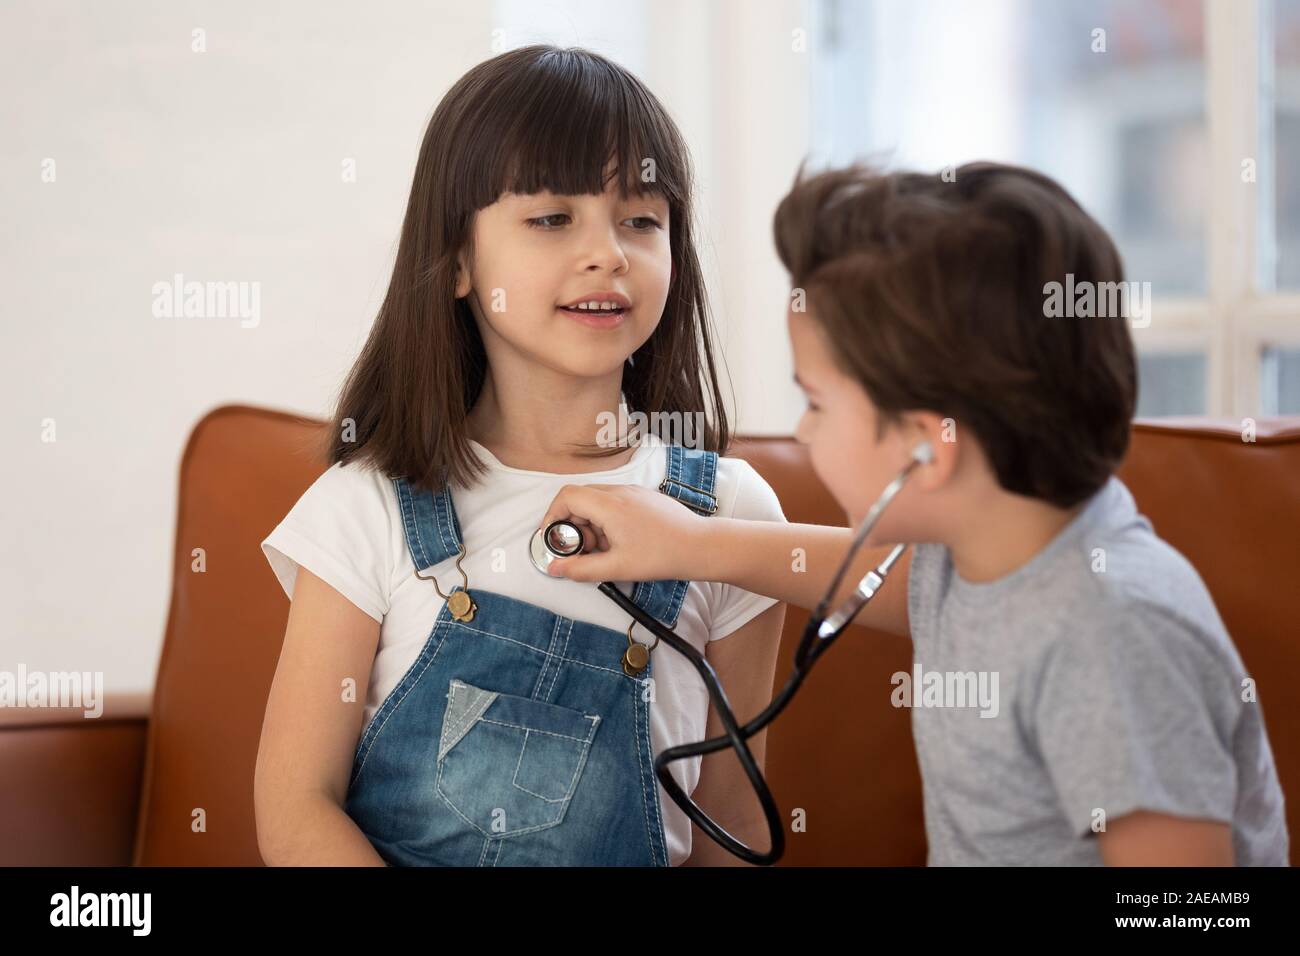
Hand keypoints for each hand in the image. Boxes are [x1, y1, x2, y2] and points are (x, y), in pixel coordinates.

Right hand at [536, 482, 711, 582]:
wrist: (701, 546)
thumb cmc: (663, 556)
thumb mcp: (617, 568)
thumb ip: (581, 569)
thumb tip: (554, 568)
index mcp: (610, 505)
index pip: (567, 496)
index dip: (553, 515)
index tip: (554, 537)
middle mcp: (620, 491)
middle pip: (580, 498)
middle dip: (573, 525)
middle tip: (583, 550)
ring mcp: (634, 492)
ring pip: (597, 501)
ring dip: (591, 524)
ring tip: (605, 550)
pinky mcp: (645, 498)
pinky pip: (615, 503)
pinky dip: (607, 520)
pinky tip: (621, 543)